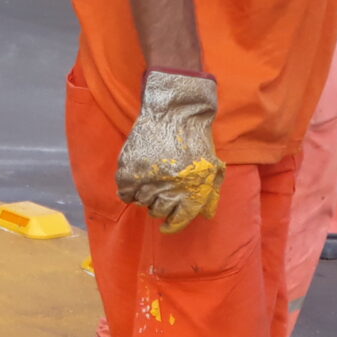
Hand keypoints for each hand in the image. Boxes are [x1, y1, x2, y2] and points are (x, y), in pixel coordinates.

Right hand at [116, 70, 222, 233]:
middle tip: (161, 194)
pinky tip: (137, 181)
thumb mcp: (211, 167)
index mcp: (190, 190)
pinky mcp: (129, 170)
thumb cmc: (196, 139)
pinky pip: (125, 193)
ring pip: (142, 203)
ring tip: (150, 183)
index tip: (168, 224)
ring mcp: (147, 179)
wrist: (175, 111)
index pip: (179, 219)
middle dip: (161, 206)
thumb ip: (210, 194)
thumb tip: (207, 215)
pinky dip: (129, 191)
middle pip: (158, 211)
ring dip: (146, 196)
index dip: (173, 224)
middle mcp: (169, 188)